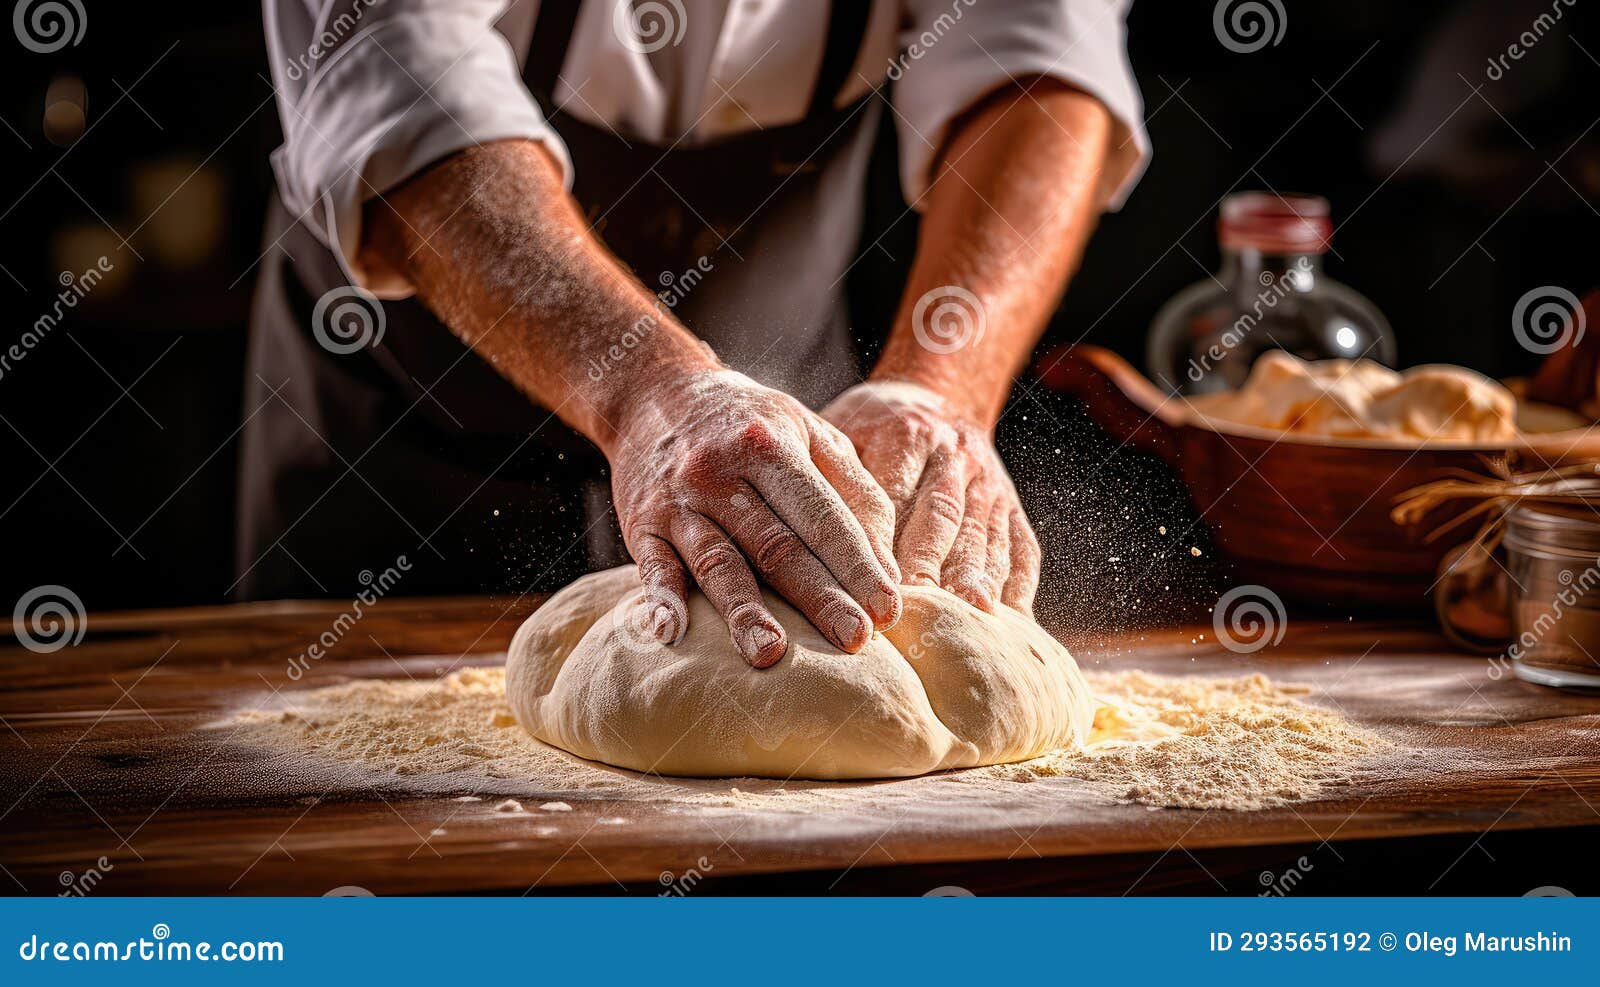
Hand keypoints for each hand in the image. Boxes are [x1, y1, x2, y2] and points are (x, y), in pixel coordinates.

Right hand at [609, 370, 901, 666]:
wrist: (655, 392)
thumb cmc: (751, 424)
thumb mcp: (810, 433)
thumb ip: (855, 494)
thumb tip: (889, 569)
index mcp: (771, 446)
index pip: (822, 515)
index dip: (857, 564)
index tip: (887, 610)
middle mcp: (721, 472)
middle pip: (776, 546)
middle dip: (818, 598)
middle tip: (855, 642)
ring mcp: (677, 502)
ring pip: (717, 562)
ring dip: (744, 612)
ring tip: (772, 655)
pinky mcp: (641, 525)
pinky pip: (652, 566)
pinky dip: (662, 599)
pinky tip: (674, 632)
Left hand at [821, 381, 1039, 613]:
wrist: (935, 396)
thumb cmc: (872, 426)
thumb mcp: (844, 429)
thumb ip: (832, 476)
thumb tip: (801, 530)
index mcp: (907, 434)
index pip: (894, 493)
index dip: (886, 539)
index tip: (874, 581)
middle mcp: (955, 455)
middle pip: (943, 516)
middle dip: (932, 564)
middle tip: (920, 609)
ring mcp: (990, 483)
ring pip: (986, 535)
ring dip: (978, 578)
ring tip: (971, 619)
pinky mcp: (1013, 506)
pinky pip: (1021, 548)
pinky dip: (1016, 587)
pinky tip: (1008, 622)